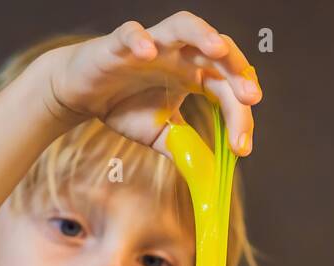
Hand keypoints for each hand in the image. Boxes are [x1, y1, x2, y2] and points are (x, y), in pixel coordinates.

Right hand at [39, 12, 261, 157]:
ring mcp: (152, 43)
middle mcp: (180, 54)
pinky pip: (130, 33)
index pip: (226, 89)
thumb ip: (184, 148)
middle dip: (237, 72)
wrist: (83, 93)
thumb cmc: (123, 106)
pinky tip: (148, 54)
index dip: (239, 116)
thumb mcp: (159, 134)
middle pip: (217, 53)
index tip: (242, 148)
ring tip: (218, 50)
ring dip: (203, 34)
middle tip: (250, 98)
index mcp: (193, 75)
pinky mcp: (119, 43)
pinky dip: (139, 40)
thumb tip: (208, 173)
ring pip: (184, 25)